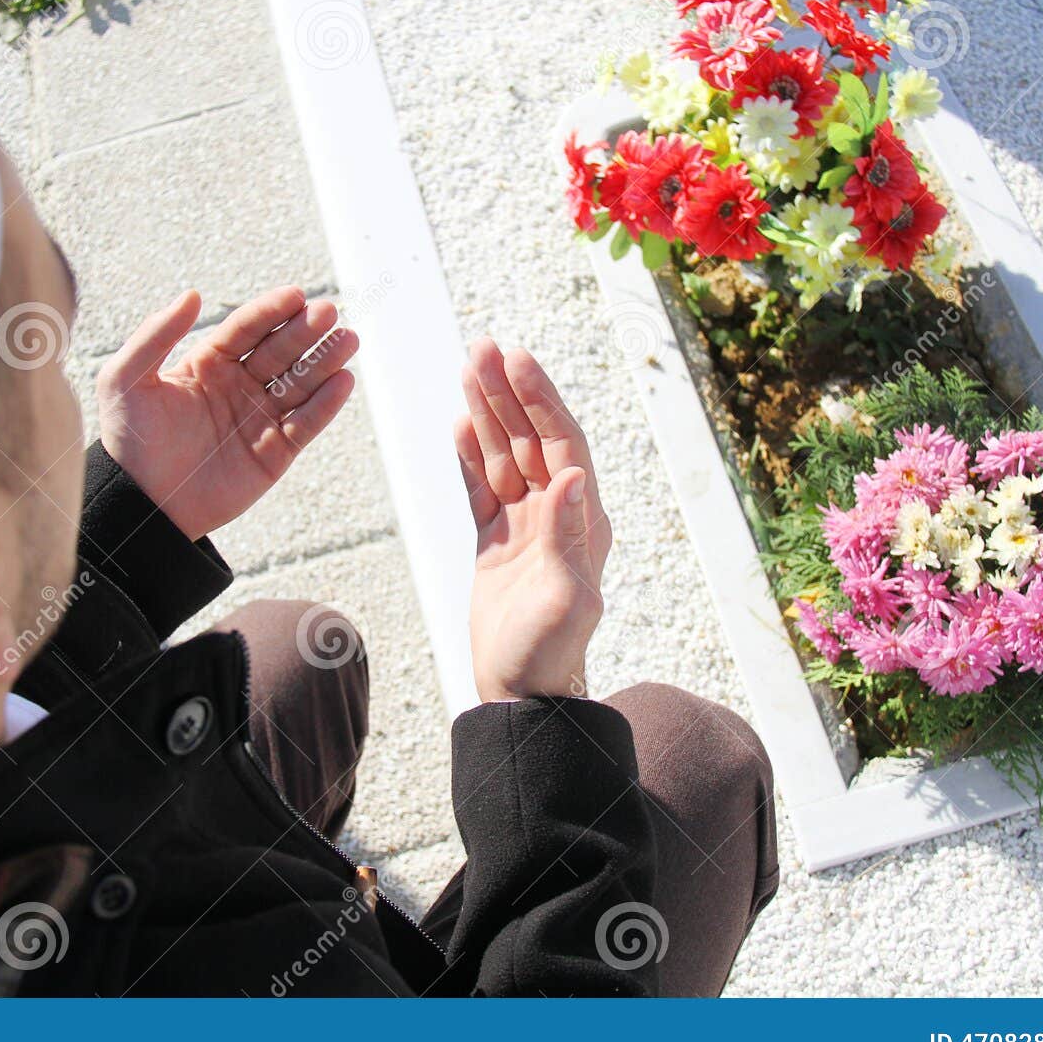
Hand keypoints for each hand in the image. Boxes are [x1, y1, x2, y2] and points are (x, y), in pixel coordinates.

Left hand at [97, 287, 357, 539]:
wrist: (143, 504)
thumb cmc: (128, 440)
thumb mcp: (124, 380)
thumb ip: (154, 335)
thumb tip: (192, 295)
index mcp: (208, 364)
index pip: (245, 329)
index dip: (270, 311)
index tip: (295, 295)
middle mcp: (239, 386)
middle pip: (279, 351)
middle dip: (304, 331)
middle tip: (328, 311)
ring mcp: (260, 418)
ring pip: (300, 383)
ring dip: (325, 360)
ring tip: (348, 339)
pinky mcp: (275, 453)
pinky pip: (305, 424)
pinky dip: (326, 404)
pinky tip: (343, 381)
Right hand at [455, 339, 611, 703]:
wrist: (521, 692)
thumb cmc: (547, 653)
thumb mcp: (563, 597)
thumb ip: (567, 535)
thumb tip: (574, 476)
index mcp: (582, 520)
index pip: (562, 443)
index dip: (539, 400)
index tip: (516, 361)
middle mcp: (559, 514)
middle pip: (532, 437)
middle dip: (508, 392)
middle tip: (482, 348)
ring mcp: (527, 525)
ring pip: (505, 454)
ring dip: (488, 412)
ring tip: (468, 368)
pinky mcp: (498, 541)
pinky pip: (483, 487)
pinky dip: (471, 455)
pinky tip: (460, 424)